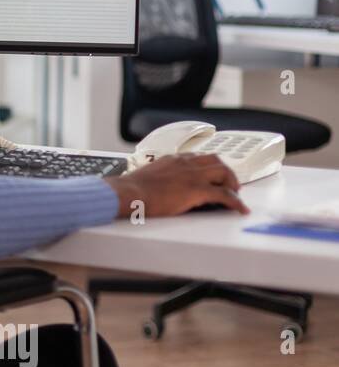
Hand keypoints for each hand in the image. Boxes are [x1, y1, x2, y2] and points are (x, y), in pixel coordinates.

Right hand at [105, 153, 249, 217]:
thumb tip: (153, 188)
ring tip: (235, 194)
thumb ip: (155, 179)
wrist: (127, 193)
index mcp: (172, 160)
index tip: (210, 174)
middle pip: (215, 160)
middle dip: (225, 171)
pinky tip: (239, 209)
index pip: (197, 157)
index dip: (208, 166)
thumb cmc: (130, 189)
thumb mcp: (145, 177)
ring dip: (232, 183)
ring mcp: (193, 176)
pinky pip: (225, 195)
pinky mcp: (197, 191)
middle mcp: (185, 164)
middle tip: (228, 183)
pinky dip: (236, 202)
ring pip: (224, 172)